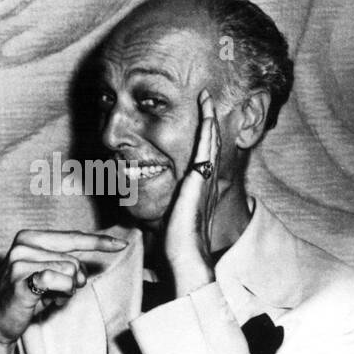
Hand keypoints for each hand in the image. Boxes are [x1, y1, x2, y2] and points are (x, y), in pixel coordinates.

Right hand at [0, 229, 126, 353]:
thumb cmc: (28, 294)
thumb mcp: (50, 272)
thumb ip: (70, 260)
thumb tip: (107, 247)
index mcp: (29, 237)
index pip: (72, 238)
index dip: (99, 242)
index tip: (122, 244)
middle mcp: (22, 245)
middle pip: (75, 261)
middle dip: (74, 281)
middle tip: (55, 291)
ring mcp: (19, 262)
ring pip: (69, 273)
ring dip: (65, 291)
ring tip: (46, 296)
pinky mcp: (19, 281)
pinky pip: (56, 281)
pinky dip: (59, 293)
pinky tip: (45, 300)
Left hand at [164, 89, 220, 296]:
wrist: (186, 254)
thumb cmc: (176, 243)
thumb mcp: (167, 218)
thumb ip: (163, 208)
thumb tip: (142, 207)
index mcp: (199, 190)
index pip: (202, 158)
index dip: (202, 138)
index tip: (200, 120)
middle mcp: (207, 182)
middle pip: (210, 144)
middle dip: (209, 121)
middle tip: (208, 99)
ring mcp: (205, 179)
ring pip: (210, 142)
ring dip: (210, 118)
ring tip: (207, 99)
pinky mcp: (200, 179)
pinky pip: (206, 148)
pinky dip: (208, 128)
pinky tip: (206, 112)